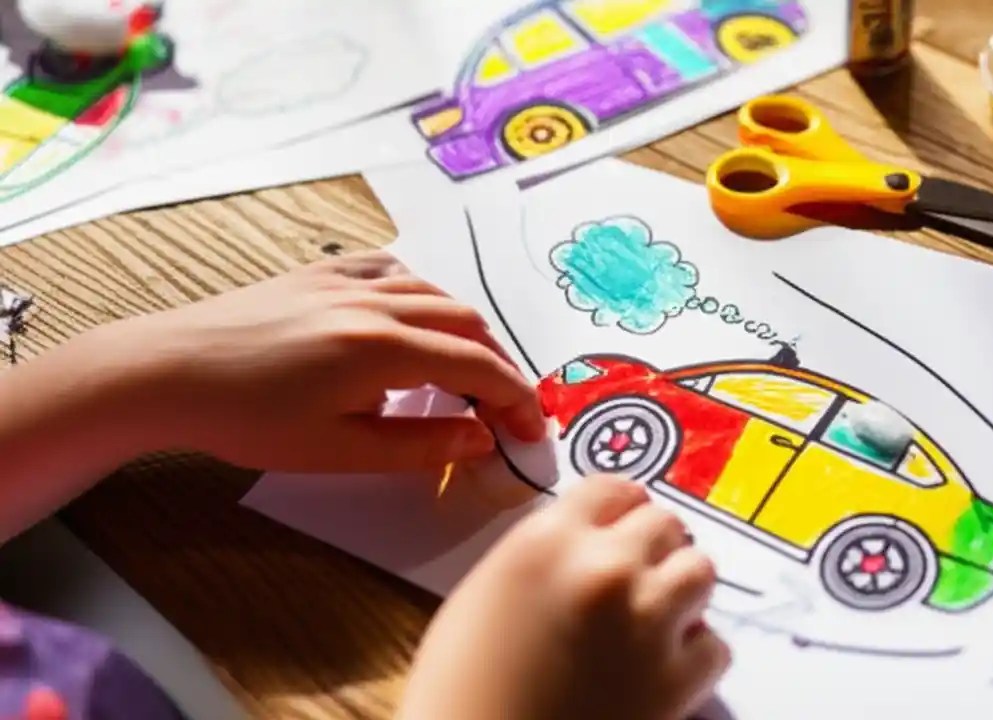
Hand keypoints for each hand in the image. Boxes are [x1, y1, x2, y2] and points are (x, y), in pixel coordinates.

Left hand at [70, 250, 544, 472]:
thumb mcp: (338, 450)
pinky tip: (415, 318)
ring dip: (466, 330)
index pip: (478, 366)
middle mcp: (376, 303)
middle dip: (500, 366)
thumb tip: (479, 438)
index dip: (516, 399)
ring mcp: (349, 280)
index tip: (531, 431)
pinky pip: (394, 270)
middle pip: (468, 322)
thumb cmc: (247, 420)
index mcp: (383, 349)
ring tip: (468, 371)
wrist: (169, 370)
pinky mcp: (323, 272)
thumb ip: (420, 445)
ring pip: (436, 292)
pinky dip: (423, 295)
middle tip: (506, 410)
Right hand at [397, 476, 730, 719]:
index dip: (620, 509)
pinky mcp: (676, 681)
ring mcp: (648, 621)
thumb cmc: (459, 683)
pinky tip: (664, 668)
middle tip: (637, 577)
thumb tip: (591, 541)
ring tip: (659, 615)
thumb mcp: (486, 591)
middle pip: (664, 523)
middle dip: (653, 547)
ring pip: (701, 570)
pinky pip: (715, 645)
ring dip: (683, 588)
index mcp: (549, 539)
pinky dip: (696, 654)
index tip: (621, 526)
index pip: (613, 488)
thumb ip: (545, 554)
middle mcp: (607, 567)